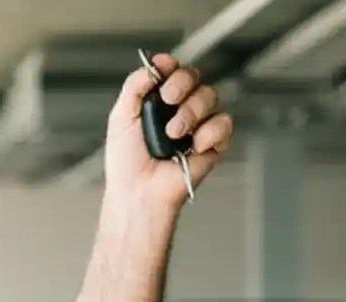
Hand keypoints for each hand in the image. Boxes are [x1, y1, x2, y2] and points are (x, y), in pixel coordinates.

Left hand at [103, 52, 234, 212]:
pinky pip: (224, 122)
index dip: (170, 66)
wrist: (139, 191)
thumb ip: (134, 87)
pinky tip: (193, 146)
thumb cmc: (127, 162)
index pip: (172, 71)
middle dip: (181, 84)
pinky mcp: (213, 142)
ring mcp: (198, 124)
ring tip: (173, 133)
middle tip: (168, 99)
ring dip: (191, 112)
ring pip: (210, 96)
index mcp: (157, 101)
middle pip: (194, 76)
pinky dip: (209, 132)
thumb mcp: (121, 118)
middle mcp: (179, 108)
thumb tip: (153, 64)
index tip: (164, 69)